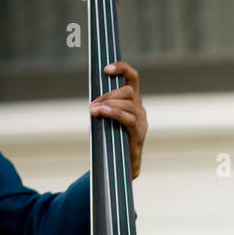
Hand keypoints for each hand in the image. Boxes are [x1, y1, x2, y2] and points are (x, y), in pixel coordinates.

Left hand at [91, 61, 147, 178]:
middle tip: (92, 105)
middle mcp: (140, 109)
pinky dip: (113, 113)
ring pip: (128, 103)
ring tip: (93, 110)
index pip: (133, 78)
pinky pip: (128, 118)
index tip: (106, 69)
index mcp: (133, 102)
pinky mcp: (139, 133)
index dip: (122, 68)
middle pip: (128, 91)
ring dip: (108, 104)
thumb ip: (104, 106)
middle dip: (108, 95)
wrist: (122, 166)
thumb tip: (92, 99)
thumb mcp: (108, 118)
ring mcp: (141, 121)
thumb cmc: (112, 141)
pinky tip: (101, 113)